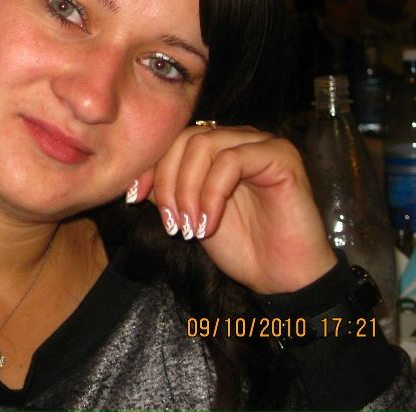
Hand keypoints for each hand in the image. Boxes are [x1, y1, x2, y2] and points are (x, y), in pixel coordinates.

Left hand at [131, 124, 336, 294]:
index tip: (134, 198)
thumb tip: (133, 174)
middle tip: (171, 222)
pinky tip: (209, 223)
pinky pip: (232, 161)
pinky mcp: (281, 156)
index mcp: (218, 147)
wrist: (282, 277)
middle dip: (167, 181)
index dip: (150, 167)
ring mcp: (262, 143)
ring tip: (189, 227)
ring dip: (187, 190)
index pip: (174, 140)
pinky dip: (212, 194)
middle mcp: (239, 138)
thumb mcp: (188, 212)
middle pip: (185, 139)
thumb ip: (167, 188)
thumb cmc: (240, 246)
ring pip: (205, 145)